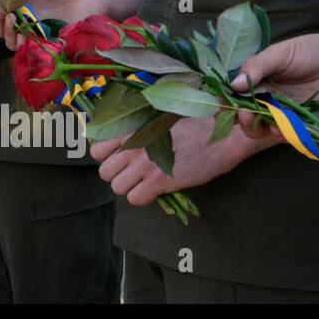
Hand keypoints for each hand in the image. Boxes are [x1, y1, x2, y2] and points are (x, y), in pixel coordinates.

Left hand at [91, 116, 269, 205]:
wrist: (222, 136)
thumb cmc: (196, 126)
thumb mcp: (161, 119)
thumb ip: (140, 130)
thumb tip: (127, 141)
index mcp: (132, 130)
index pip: (96, 150)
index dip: (106, 159)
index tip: (121, 161)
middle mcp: (133, 147)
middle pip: (104, 172)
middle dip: (117, 176)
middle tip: (134, 176)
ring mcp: (145, 164)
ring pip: (116, 188)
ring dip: (129, 189)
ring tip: (145, 184)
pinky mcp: (160, 181)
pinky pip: (135, 199)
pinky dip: (143, 198)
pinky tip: (156, 191)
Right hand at [231, 30, 318, 139]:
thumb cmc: (312, 52)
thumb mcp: (280, 53)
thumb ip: (256, 67)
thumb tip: (233, 85)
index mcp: (256, 79)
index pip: (232, 93)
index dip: (223, 99)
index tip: (220, 102)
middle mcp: (264, 98)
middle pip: (241, 114)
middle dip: (238, 116)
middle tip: (243, 113)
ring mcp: (281, 113)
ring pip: (258, 129)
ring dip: (254, 128)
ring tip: (259, 121)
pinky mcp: (298, 125)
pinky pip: (282, 134)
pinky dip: (277, 133)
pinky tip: (280, 127)